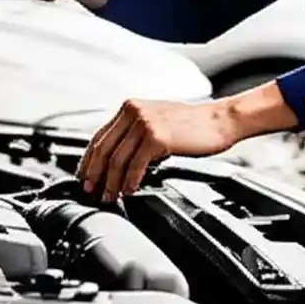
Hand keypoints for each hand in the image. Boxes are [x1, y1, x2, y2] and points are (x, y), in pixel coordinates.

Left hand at [76, 98, 241, 200]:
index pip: (100, 136)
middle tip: (91, 191)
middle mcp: (134, 112)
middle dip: (94, 174)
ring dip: (111, 182)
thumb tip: (116, 161)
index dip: (89, 160)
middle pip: (103, 148)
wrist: (220, 121)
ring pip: (117, 159)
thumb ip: (135, 135)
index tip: (84, 176)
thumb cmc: (193, 126)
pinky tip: (129, 190)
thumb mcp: (157, 122)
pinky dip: (129, 181)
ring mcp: (144, 123)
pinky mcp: (157, 137)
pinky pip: (135, 165)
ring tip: (109, 196)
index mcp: (130, 107)